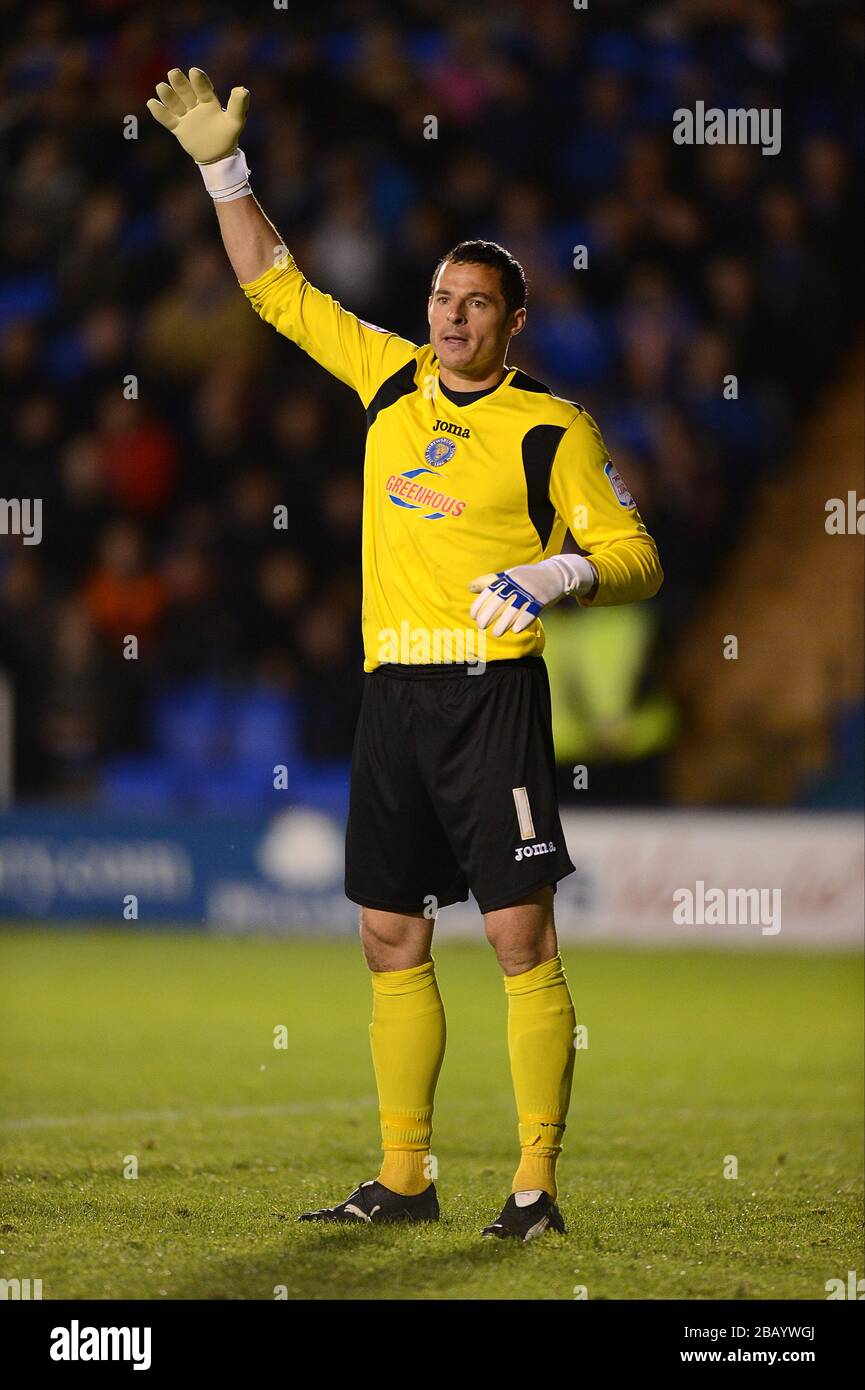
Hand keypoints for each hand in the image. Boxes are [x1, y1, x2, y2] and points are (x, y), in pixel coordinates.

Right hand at [147, 68, 248, 163]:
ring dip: (168, 95)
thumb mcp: (235, 122)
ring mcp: (186, 116)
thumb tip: (242, 89)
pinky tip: (152, 103)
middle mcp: (196, 105)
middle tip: (173, 73)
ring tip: (161, 87)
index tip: (194, 72)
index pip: (203, 89)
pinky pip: (167, 119)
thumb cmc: (227, 137)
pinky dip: (159, 112)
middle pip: (186, 92)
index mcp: (210, 102)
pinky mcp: (178, 127)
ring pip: (175, 103)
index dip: (199, 81)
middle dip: (180, 83)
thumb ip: (238, 106)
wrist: (217, 156)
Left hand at [468, 555, 596, 636]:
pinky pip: (531, 611)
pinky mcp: (542, 599)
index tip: (473, 616)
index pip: (490, 591)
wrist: (557, 574)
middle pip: (499, 601)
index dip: (479, 604)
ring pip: (514, 609)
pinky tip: (515, 631)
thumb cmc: (529, 576)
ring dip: (504, 623)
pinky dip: (523, 621)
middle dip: (488, 615)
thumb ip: (491, 581)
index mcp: (508, 578)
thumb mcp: (510, 575)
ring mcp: (530, 592)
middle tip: (481, 626)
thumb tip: (469, 587)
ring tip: (496, 634)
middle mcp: (518, 584)